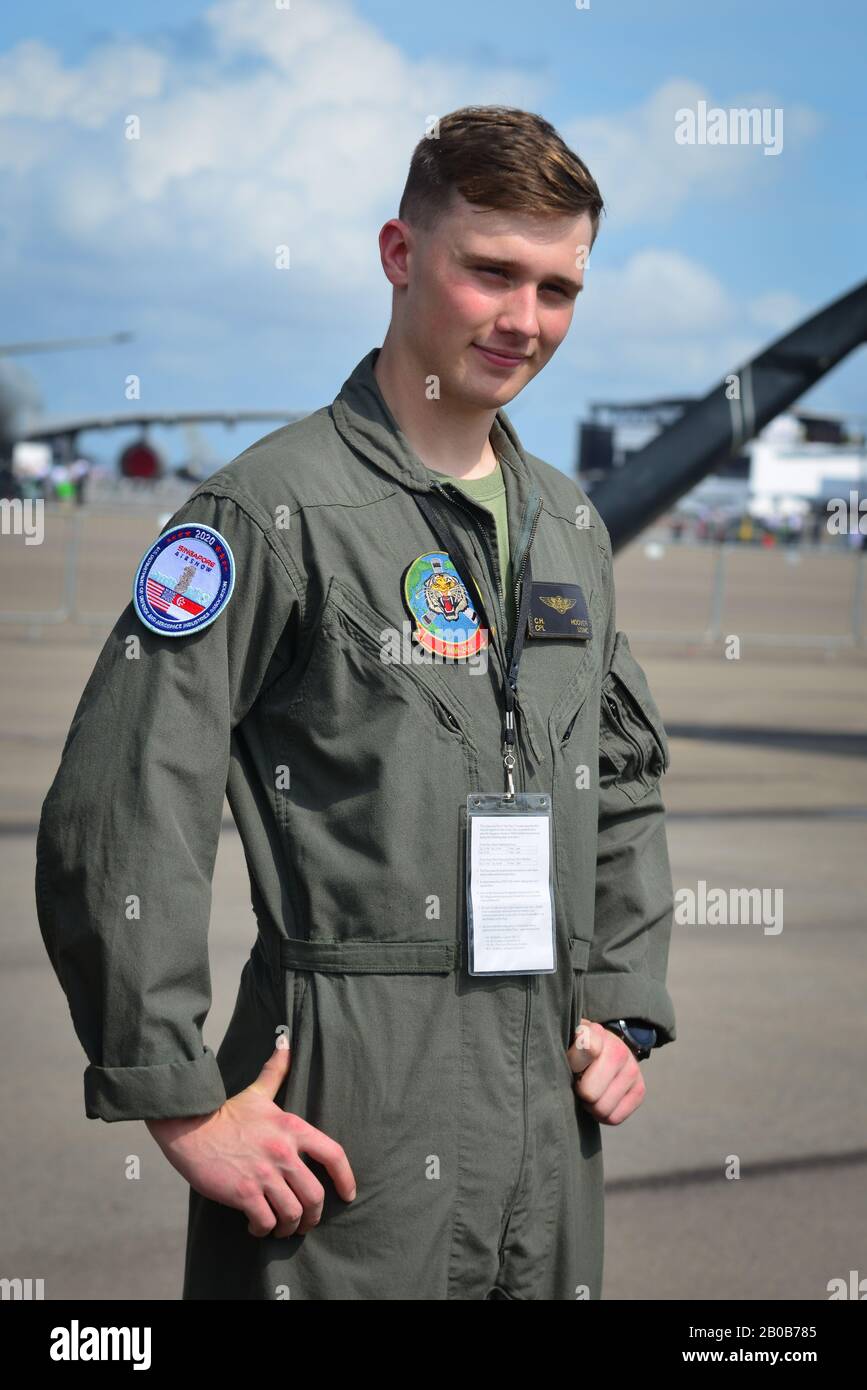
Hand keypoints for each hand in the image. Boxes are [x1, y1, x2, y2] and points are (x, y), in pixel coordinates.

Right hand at [145, 1040, 356, 1236]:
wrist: (190, 1127)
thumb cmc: (226, 1112)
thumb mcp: (257, 1093)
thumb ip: (276, 1071)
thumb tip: (285, 1041)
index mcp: (292, 1128)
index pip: (334, 1154)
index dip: (346, 1178)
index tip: (348, 1194)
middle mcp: (283, 1151)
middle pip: (315, 1195)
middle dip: (313, 1215)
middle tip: (305, 1222)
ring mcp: (264, 1173)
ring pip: (293, 1213)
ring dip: (289, 1226)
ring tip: (280, 1227)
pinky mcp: (243, 1192)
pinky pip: (265, 1221)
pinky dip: (264, 1229)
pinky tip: (257, 1226)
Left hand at [565, 1018, 645, 1124]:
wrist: (606, 1047)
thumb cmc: (576, 1050)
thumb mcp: (566, 1044)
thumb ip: (564, 1051)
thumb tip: (569, 1063)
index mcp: (594, 1034)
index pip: (587, 1048)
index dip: (573, 1064)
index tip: (571, 1064)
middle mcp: (618, 1049)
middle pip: (590, 1093)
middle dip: (580, 1092)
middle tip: (578, 1084)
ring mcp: (632, 1069)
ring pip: (602, 1109)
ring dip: (590, 1106)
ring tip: (588, 1092)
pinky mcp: (639, 1089)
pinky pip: (614, 1118)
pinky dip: (603, 1116)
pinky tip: (600, 1100)